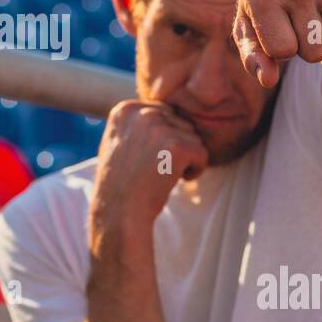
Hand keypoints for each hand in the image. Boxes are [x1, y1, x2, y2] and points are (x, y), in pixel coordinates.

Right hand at [89, 100, 208, 242]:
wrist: (119, 212)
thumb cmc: (121, 183)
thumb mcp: (119, 142)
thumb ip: (138, 124)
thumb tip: (167, 113)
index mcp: (126, 109)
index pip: (164, 114)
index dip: (161, 141)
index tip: (144, 160)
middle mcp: (141, 112)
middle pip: (180, 122)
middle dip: (175, 147)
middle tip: (154, 168)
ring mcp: (159, 127)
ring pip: (193, 137)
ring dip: (185, 159)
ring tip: (160, 174)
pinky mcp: (177, 145)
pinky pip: (202, 153)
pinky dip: (194, 171)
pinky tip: (172, 180)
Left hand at [232, 0, 321, 88]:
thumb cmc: (268, 0)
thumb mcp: (250, 26)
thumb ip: (253, 57)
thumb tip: (268, 80)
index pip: (283, 51)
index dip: (283, 48)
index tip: (279, 29)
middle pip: (316, 53)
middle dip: (310, 47)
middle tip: (301, 24)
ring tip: (317, 15)